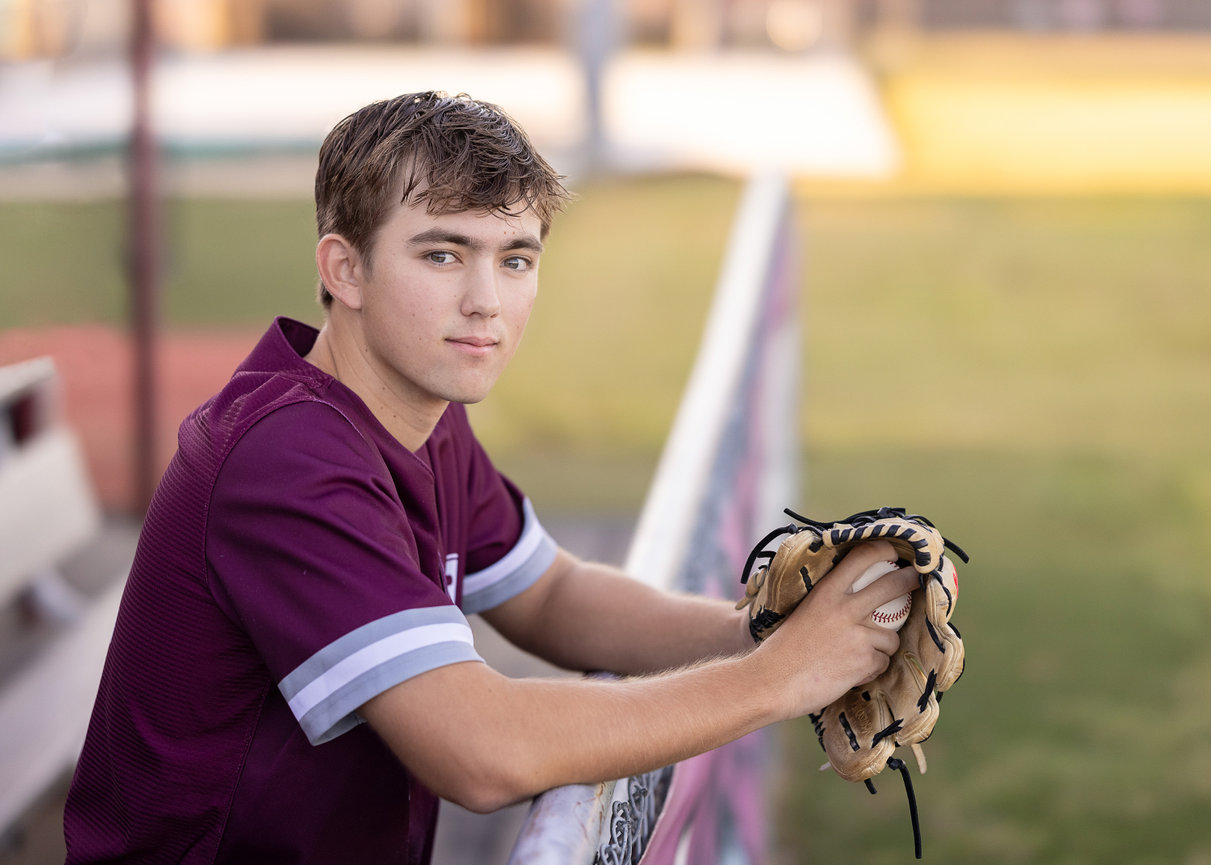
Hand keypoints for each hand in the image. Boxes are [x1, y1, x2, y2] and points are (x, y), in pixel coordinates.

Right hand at [757, 541, 919, 720]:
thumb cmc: (783, 650)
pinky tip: (850, 672)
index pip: (861, 558)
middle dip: (909, 580)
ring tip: (856, 656)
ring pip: (891, 637)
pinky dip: (871, 669)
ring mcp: (857, 635)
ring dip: (880, 648)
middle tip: (915, 579)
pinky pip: (882, 662)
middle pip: (890, 586)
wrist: (772, 681)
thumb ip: (829, 603)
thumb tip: (853, 599)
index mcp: (826, 592)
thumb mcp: (804, 613)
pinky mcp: (865, 660)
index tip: (893, 553)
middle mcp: (844, 608)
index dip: (883, 550)